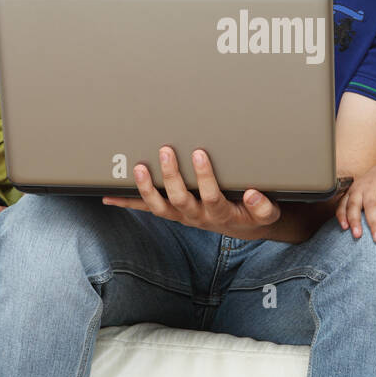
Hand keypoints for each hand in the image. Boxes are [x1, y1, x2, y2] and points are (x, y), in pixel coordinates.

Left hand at [102, 146, 280, 238]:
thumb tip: (254, 194)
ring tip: (139, 168)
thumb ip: (263, 206)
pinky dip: (127, 203)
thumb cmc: (251, 212)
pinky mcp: (171, 212)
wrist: (240, 226)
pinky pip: (146, 209)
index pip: (211, 195)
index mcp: (220, 212)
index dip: (203, 176)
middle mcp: (197, 216)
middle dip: (171, 176)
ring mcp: (181, 215)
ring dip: (146, 189)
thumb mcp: (266, 213)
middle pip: (180, 199)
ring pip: (160, 207)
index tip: (199, 153)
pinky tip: (109, 197)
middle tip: (166, 151)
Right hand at [334, 163, 375, 241]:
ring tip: (357, 235)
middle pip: (371, 204)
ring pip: (354, 204)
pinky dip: (341, 215)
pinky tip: (344, 227)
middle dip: (373, 222)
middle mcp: (371, 185)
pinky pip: (342, 204)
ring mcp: (358, 189)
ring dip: (354, 220)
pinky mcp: (349, 193)